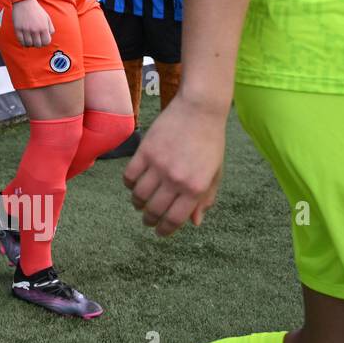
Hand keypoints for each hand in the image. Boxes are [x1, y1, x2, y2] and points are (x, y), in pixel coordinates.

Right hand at [11, 0, 53, 46]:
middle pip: (37, 45)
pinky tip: (24, 39)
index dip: (45, 42)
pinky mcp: (18, 29)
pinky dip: (23, 42)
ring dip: (30, 44)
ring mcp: (26, 30)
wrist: (24, 2)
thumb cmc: (36, 10)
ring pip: (28, 44)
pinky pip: (20, 41)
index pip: (46, 42)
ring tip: (30, 40)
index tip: (42, 40)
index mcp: (43, 27)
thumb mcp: (47, 17)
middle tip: (35, 40)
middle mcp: (35, 30)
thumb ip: (50, 28)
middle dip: (37, 44)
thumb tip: (49, 36)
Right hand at [123, 97, 226, 235]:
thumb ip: (205, 199)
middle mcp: (176, 179)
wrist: (200, 110)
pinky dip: (129, 184)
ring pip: (138, 195)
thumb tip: (194, 223)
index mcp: (196, 188)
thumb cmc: (210, 142)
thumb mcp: (214, 174)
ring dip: (137, 203)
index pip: (175, 219)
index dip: (165, 230)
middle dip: (149, 219)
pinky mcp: (144, 151)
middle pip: (154, 210)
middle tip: (148, 220)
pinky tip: (134, 185)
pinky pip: (129, 176)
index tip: (160, 232)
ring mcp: (158, 165)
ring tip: (139, 204)